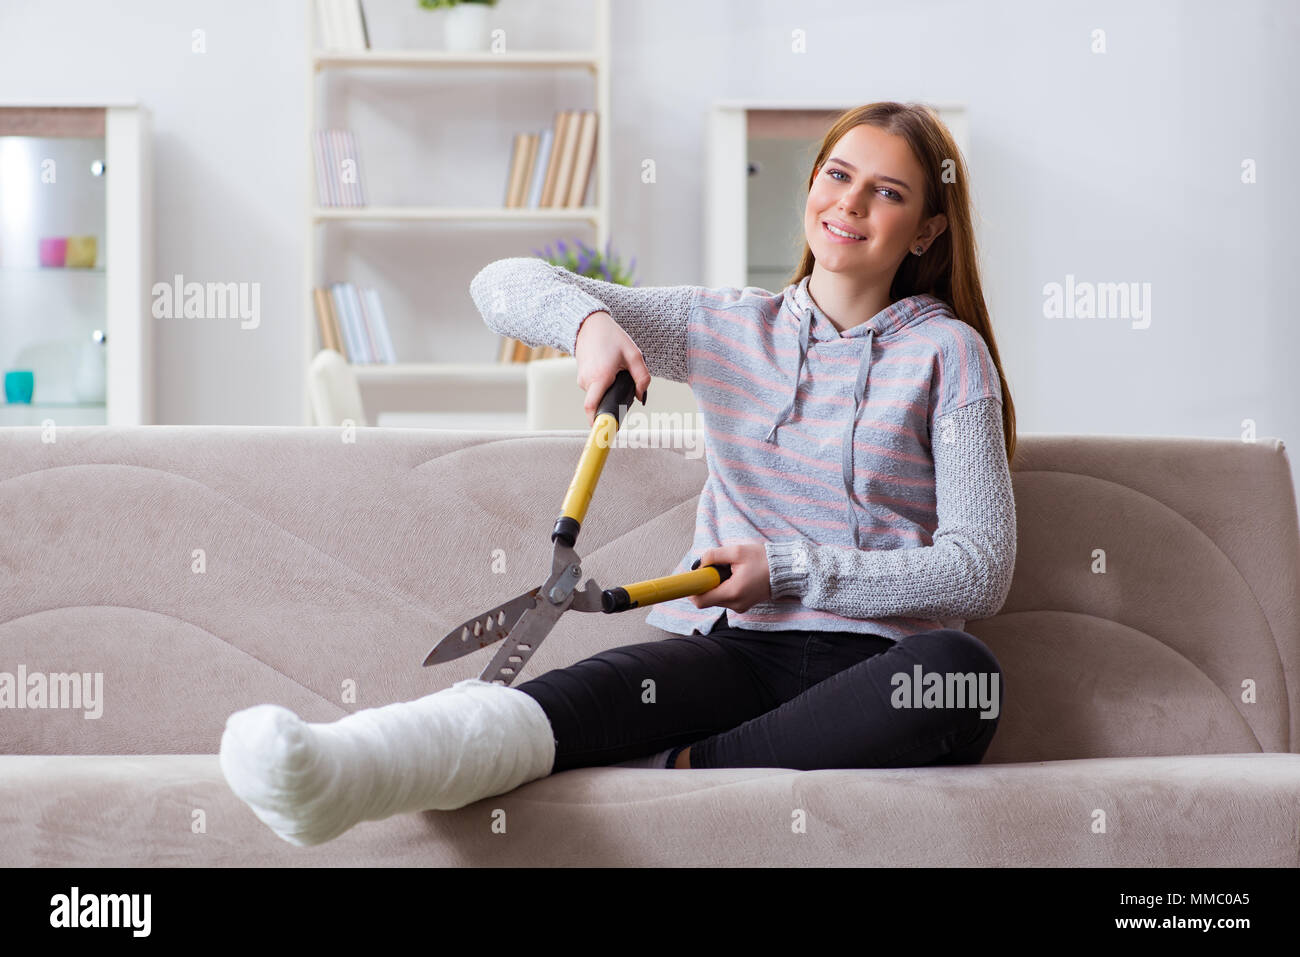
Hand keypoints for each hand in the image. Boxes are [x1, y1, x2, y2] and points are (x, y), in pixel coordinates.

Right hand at [574, 310, 650, 425]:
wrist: (588, 324)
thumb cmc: (611, 337)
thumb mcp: (634, 354)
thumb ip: (642, 377)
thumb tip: (641, 397)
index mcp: (600, 377)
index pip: (592, 407)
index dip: (597, 423)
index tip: (603, 434)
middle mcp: (587, 381)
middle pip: (601, 403)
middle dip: (613, 401)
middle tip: (624, 387)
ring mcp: (582, 380)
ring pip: (598, 395)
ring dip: (609, 390)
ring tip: (617, 370)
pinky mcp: (581, 378)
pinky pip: (594, 389)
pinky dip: (603, 385)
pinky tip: (609, 369)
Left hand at [688, 542, 771, 613]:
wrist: (785, 570)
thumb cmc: (763, 560)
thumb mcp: (737, 551)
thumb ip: (714, 555)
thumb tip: (699, 564)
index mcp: (732, 592)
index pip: (701, 601)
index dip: (692, 590)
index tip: (693, 578)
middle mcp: (735, 604)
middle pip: (707, 599)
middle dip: (707, 583)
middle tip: (716, 568)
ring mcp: (740, 607)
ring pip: (716, 598)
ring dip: (716, 585)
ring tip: (730, 571)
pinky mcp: (743, 605)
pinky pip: (726, 598)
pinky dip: (725, 588)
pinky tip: (736, 576)